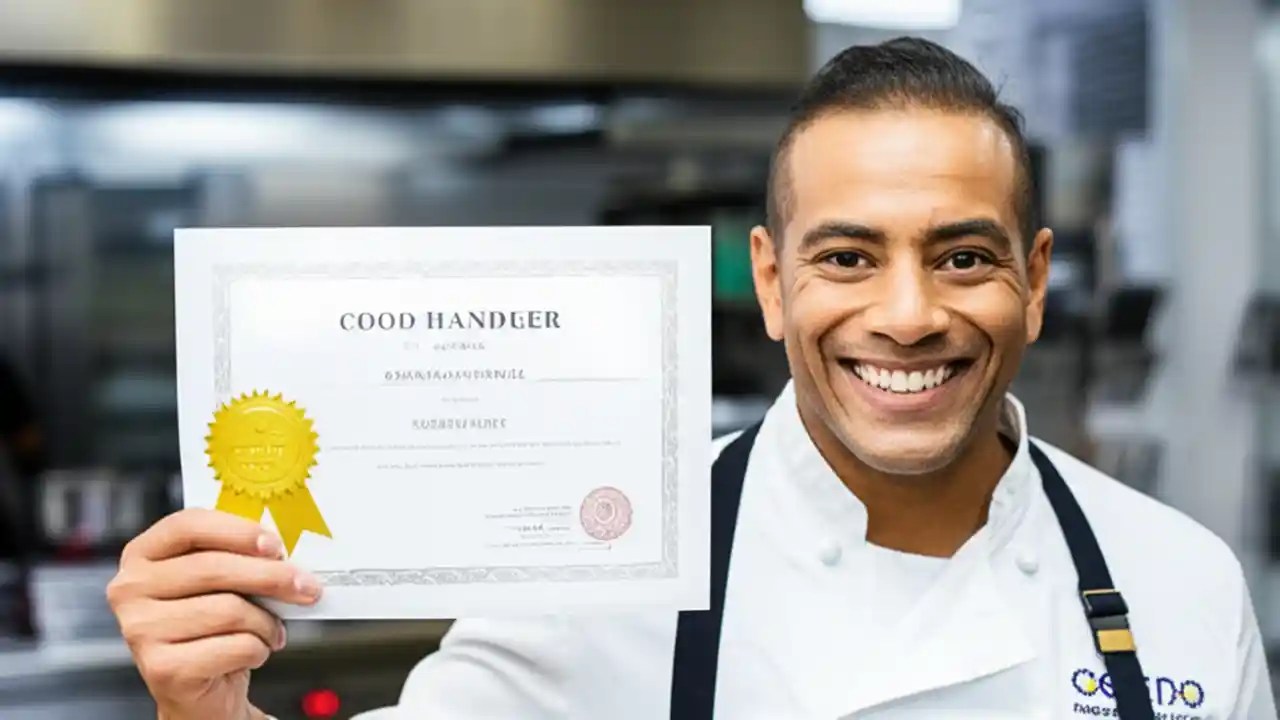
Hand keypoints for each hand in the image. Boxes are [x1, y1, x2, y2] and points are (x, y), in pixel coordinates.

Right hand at [107, 508, 323, 719]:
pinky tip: (254, 652)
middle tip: (307, 585)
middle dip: (271, 577)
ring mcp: (140, 630)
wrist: (199, 689)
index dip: (236, 531)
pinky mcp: (162, 668)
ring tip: (272, 630)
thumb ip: (239, 559)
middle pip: (213, 568)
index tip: (275, 545)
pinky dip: (258, 649)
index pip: (188, 525)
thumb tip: (287, 555)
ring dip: (266, 622)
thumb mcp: (221, 582)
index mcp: (143, 554)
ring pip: (229, 610)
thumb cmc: (212, 626)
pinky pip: (235, 647)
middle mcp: (130, 589)